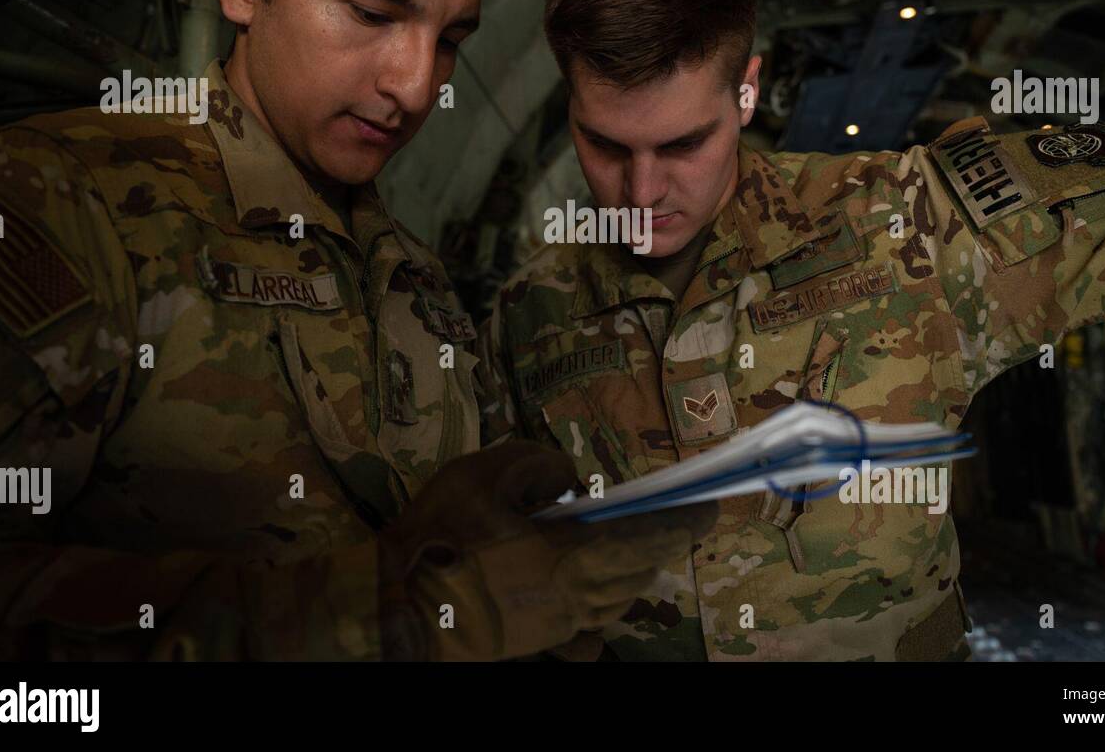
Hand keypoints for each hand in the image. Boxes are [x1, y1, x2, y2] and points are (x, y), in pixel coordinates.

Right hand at [381, 441, 716, 660]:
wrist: (394, 611)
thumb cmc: (439, 539)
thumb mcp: (485, 474)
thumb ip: (540, 465)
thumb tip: (569, 482)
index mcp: (570, 558)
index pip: (645, 538)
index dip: (682, 521)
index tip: (710, 506)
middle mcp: (577, 599)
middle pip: (640, 570)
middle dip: (666, 542)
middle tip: (684, 518)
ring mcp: (559, 626)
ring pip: (620, 597)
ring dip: (638, 568)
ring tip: (642, 541)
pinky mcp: (540, 640)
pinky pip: (593, 618)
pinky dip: (608, 595)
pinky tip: (597, 580)